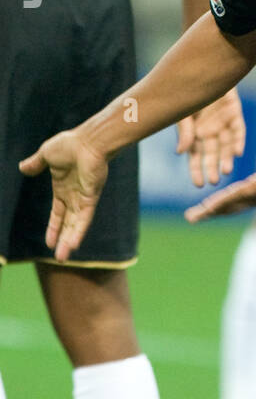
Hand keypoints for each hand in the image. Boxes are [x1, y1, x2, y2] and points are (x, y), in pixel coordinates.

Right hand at [18, 130, 108, 261]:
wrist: (88, 141)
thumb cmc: (69, 144)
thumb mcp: (46, 155)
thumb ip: (36, 164)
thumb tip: (22, 168)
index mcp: (63, 188)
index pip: (58, 213)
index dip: (54, 227)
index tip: (49, 242)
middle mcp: (74, 196)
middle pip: (67, 223)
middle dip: (63, 240)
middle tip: (59, 258)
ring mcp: (83, 198)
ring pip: (75, 225)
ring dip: (69, 241)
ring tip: (63, 258)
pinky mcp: (91, 197)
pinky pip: (84, 218)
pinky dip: (79, 231)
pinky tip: (74, 244)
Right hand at [175, 88, 245, 186]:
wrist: (204, 66)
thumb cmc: (185, 89)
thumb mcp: (181, 112)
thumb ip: (183, 131)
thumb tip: (181, 152)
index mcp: (193, 132)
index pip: (194, 156)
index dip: (196, 170)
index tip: (198, 184)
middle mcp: (208, 130)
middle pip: (212, 154)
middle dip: (212, 167)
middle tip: (214, 181)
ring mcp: (222, 122)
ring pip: (226, 145)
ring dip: (226, 158)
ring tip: (227, 171)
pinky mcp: (234, 112)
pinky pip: (238, 130)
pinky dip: (238, 141)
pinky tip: (238, 152)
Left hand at [184, 146, 255, 222]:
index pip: (238, 195)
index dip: (222, 200)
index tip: (206, 207)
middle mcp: (255, 196)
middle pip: (228, 206)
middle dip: (209, 212)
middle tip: (190, 218)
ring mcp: (254, 199)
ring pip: (228, 208)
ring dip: (210, 213)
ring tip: (191, 217)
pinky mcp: (253, 197)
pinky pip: (232, 204)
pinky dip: (218, 208)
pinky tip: (206, 209)